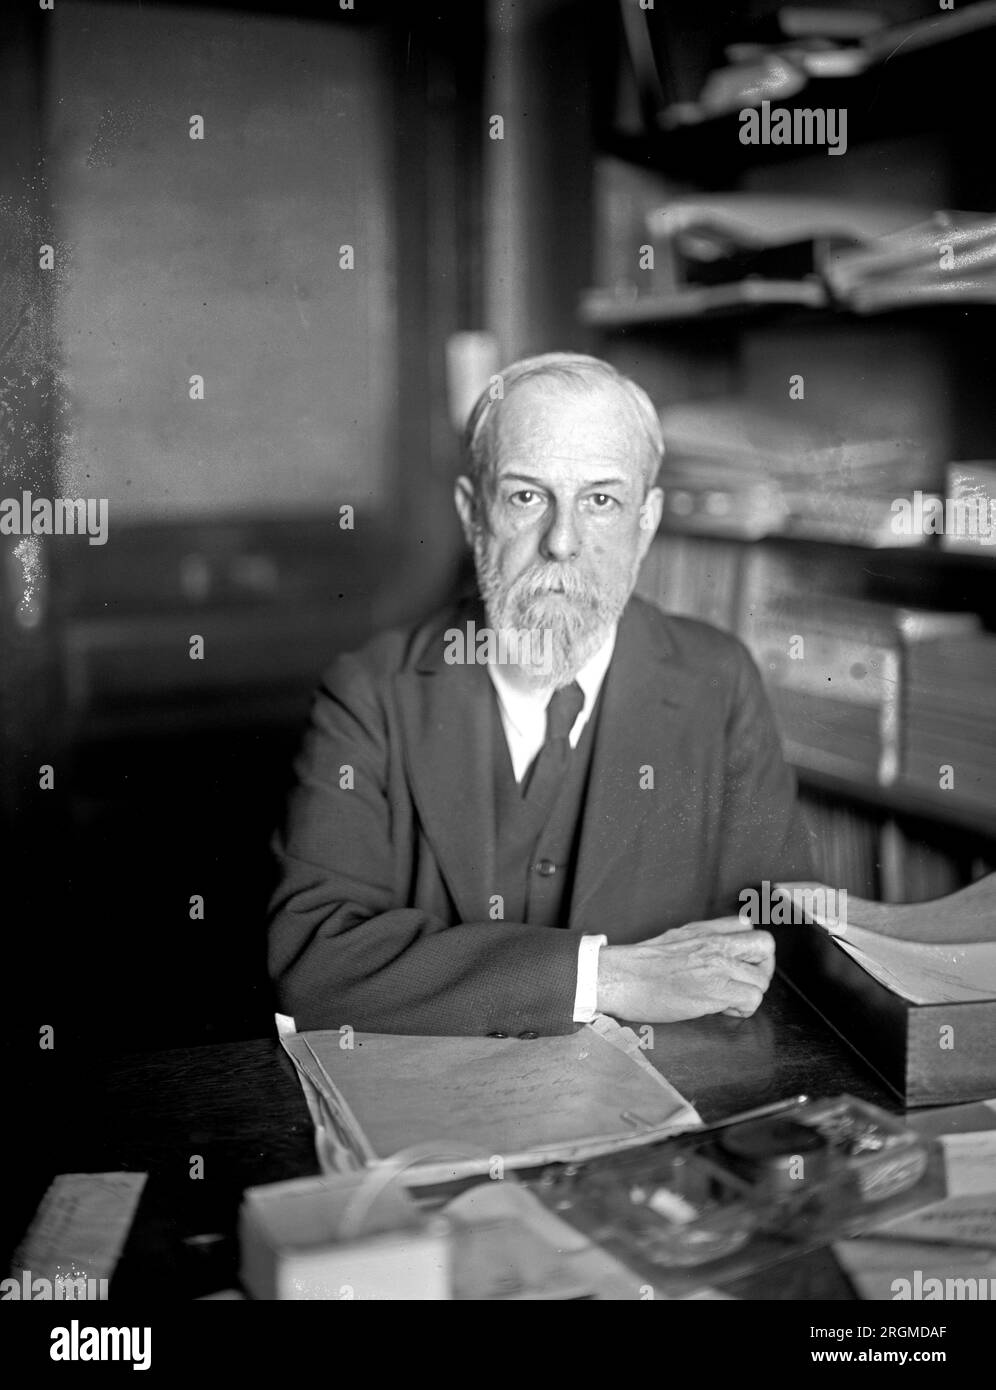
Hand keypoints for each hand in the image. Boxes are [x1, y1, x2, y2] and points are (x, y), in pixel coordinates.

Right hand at [596, 917, 774, 1022]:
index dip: (749, 948)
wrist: (620, 977)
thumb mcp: (673, 938)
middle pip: (765, 946)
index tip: (741, 962)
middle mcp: (714, 944)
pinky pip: (752, 1000)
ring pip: (761, 979)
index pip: (748, 925)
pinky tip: (723, 1010)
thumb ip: (700, 937)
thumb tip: (717, 944)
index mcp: (703, 931)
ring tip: (729, 1000)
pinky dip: (742, 1009)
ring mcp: (717, 966)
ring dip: (750, 993)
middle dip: (762, 967)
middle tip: (745, 981)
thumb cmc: (638, 964)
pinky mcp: (715, 991)